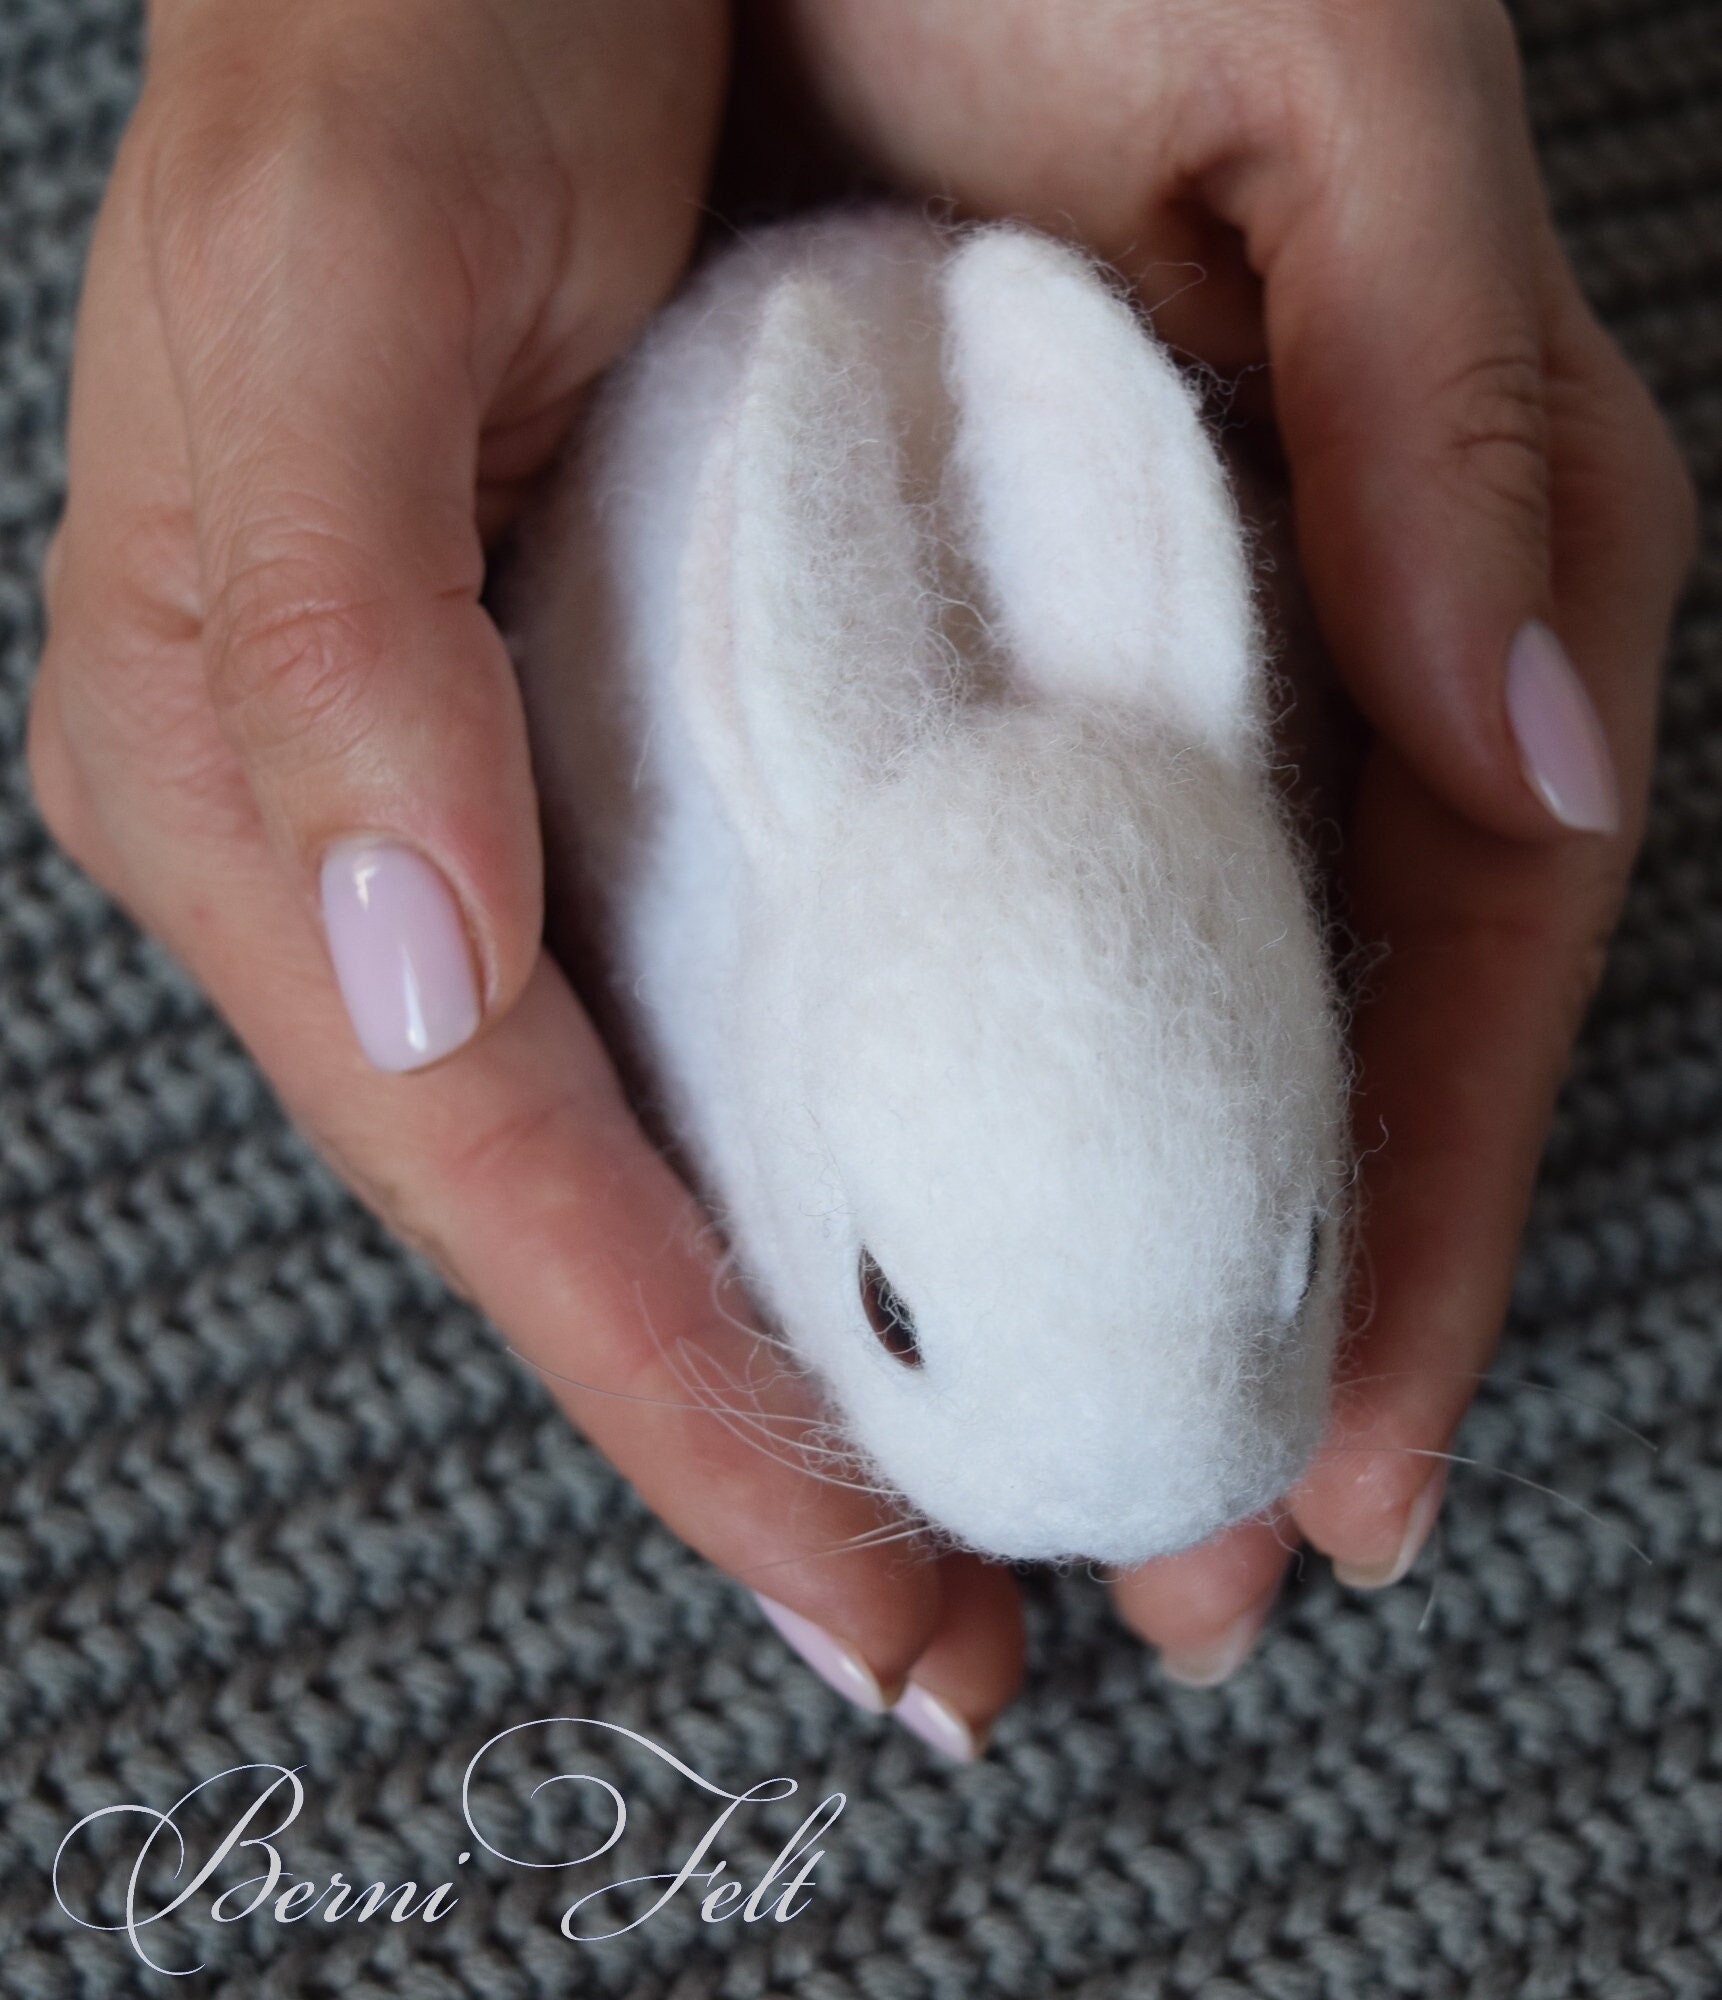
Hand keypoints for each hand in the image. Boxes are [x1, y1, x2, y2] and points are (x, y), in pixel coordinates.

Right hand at [29, 0, 1026, 1756]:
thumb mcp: (349, 294)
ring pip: (586, 1155)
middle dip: (728, 1431)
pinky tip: (860, 1272)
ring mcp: (410, 816)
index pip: (488, 1157)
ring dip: (747, 1341)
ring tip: (910, 1521)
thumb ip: (334, 638)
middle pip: (536, 1207)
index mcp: (239, 759)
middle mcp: (313, 828)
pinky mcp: (504, 771)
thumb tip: (386, 963)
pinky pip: (631, 1041)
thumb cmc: (407, 54)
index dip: (672, 1391)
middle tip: (918, 1632)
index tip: (857, 1582)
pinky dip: (751, 1180)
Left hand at [769, 0, 1697, 1678]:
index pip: (1438, 951)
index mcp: (1393, 544)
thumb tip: (1541, 752)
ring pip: (1131, 1023)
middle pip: (1295, 1044)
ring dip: (1102, 1265)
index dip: (1400, 1225)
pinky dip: (942, 1103)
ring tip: (1068, 1491)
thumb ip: (1445, 404)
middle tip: (1200, 1567)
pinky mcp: (911, 669)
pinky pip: (950, 928)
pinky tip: (913, 1245)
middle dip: (1252, 1325)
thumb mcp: (1314, 87)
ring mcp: (1085, 674)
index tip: (1323, 1477)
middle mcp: (1250, 648)